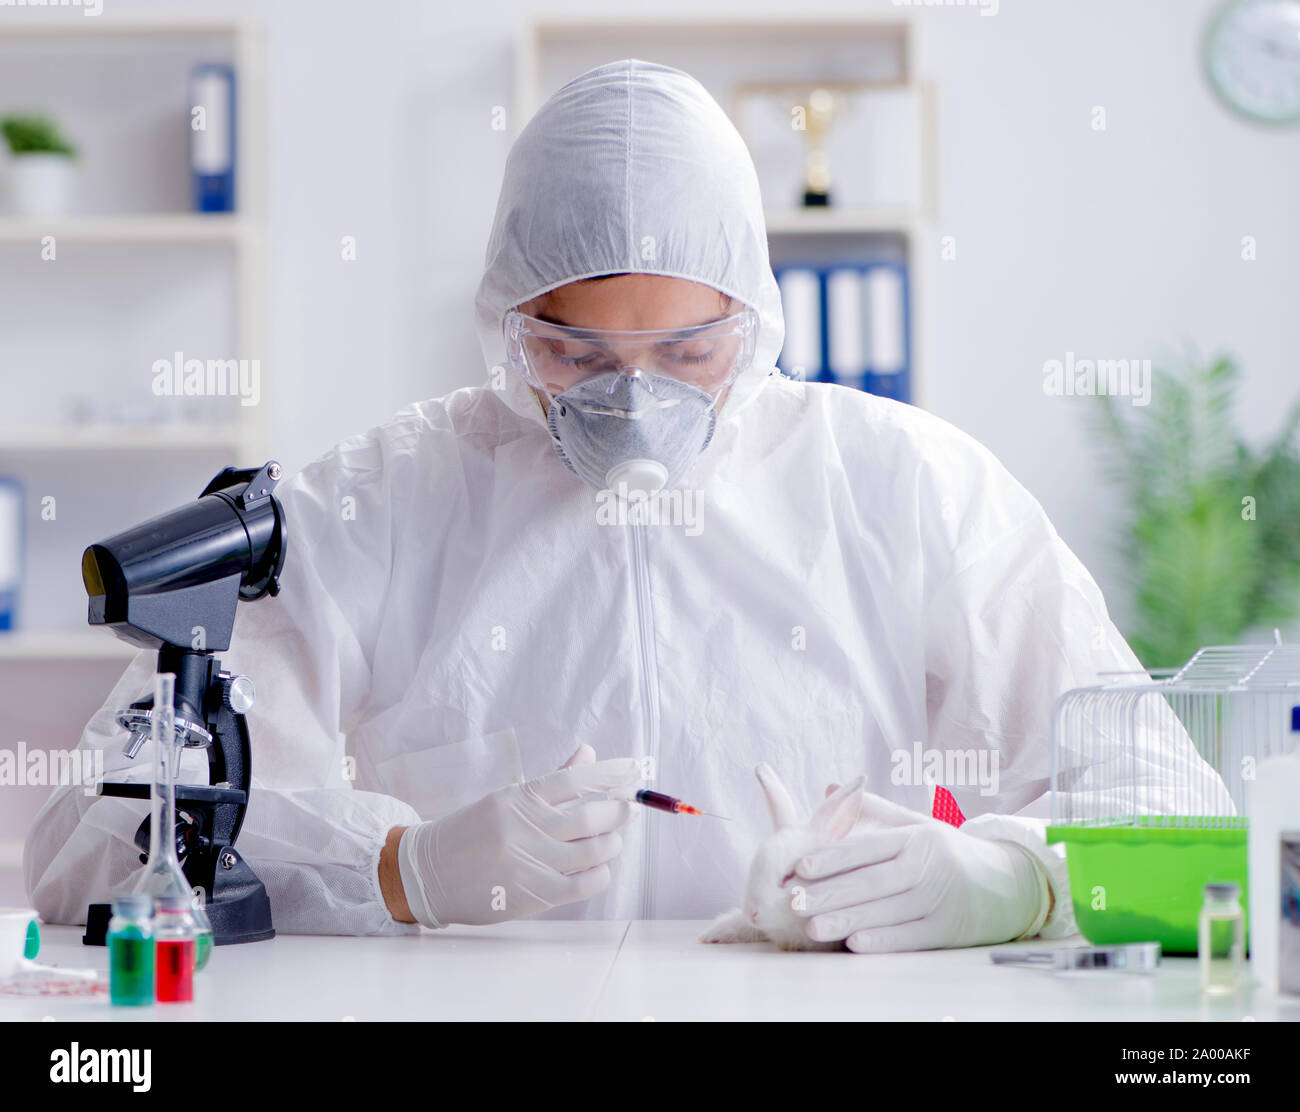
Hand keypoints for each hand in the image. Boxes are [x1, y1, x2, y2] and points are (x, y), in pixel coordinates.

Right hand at [397, 744, 640, 927]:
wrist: (429, 874)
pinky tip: (597, 868)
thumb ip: (552, 783)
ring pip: (594, 850)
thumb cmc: (471, 832)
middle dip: (618, 812)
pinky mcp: (535, 895)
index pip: (576, 779)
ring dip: (612, 843)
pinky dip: (600, 873)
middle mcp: (527, 828)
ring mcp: (532, 862)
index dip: (610, 773)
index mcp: (518, 798)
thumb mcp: (505, 799)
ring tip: (611, 840)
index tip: (632, 770)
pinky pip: (585, 884)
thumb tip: (589, 754)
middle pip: (592, 815)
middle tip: (627, 810)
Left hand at [789, 789, 1048, 951]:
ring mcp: (940, 899)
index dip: (832, 858)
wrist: (1011, 882)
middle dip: (830, 892)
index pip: (867, 848)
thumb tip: (830, 788)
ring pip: (886, 911)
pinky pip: (910, 936)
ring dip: (847, 919)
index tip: (800, 867)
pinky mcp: (950, 929)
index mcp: (915, 837)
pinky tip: (854, 943)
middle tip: (794, 901)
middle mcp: (927, 866)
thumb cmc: (950, 852)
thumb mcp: (918, 825)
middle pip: (871, 881)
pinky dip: (883, 940)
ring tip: (812, 926)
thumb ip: (874, 809)